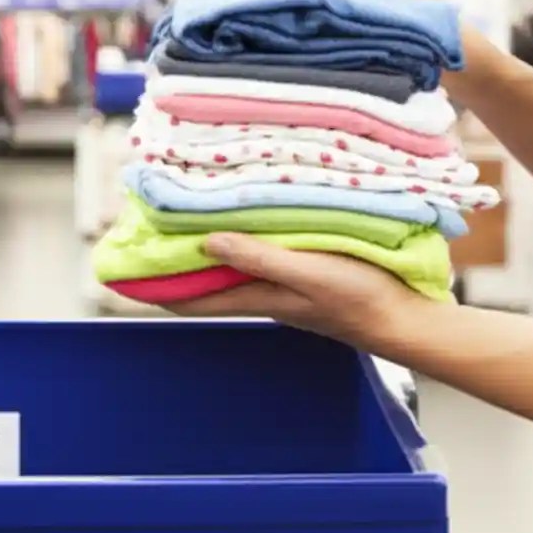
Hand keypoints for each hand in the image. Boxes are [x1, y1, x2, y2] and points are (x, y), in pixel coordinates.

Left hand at [163, 232, 431, 348]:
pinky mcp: (303, 272)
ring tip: (185, 213)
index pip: (189, 298)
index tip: (126, 264)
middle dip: (174, 257)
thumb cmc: (360, 299)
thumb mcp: (308, 274)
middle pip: (204, 278)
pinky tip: (244, 218)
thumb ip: (260, 257)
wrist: (406, 319)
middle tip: (149, 224)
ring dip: (205, 244)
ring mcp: (281, 283)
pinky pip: (258, 254)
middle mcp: (261, 291)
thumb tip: (206, 240)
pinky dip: (240, 238)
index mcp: (255, 296)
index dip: (155, 285)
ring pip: (229, 264)